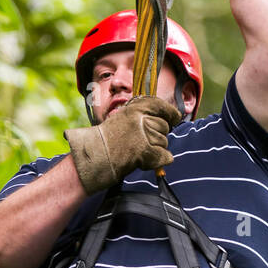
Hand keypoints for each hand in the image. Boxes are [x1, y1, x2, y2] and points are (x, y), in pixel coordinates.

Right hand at [64, 95, 181, 194]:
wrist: (92, 157)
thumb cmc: (105, 141)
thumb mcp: (122, 120)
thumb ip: (141, 117)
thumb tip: (165, 119)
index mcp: (134, 108)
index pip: (160, 105)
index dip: (170, 113)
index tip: (174, 118)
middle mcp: (139, 118)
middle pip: (164, 126)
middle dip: (158, 135)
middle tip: (141, 143)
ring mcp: (142, 135)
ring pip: (164, 142)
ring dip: (156, 149)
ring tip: (137, 152)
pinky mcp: (145, 151)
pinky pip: (165, 156)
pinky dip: (161, 161)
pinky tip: (148, 161)